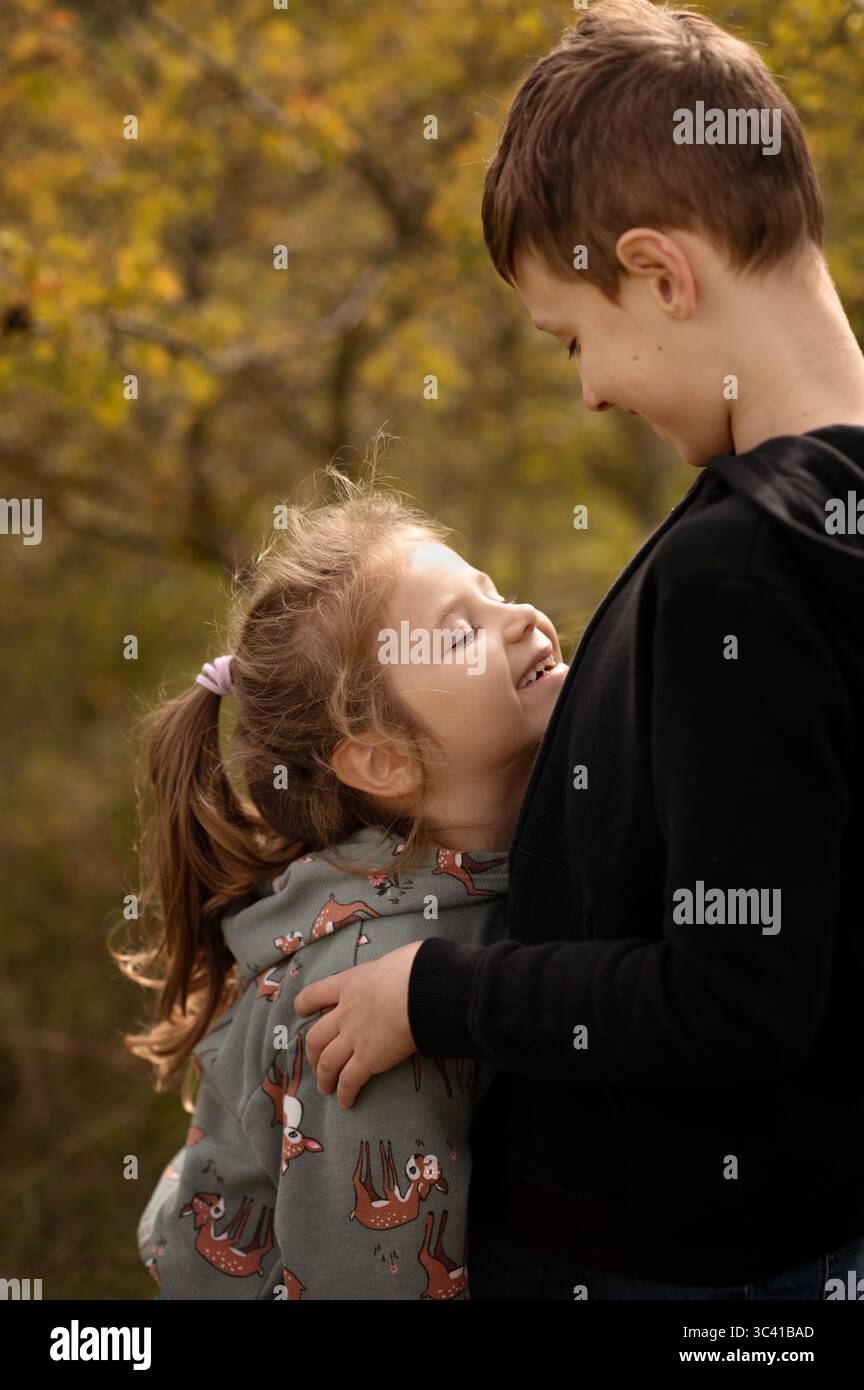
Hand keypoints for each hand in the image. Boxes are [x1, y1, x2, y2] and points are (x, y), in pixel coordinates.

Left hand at [293, 941, 423, 1107]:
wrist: (419, 990)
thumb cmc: (413, 969)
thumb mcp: (394, 961)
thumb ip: (390, 969)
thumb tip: (406, 969)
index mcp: (349, 984)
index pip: (316, 993)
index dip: (305, 1004)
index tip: (300, 1010)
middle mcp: (345, 1012)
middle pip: (316, 1036)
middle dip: (312, 1052)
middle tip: (315, 1062)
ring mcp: (353, 1037)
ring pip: (327, 1062)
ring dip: (324, 1077)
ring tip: (325, 1089)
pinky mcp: (367, 1059)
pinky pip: (349, 1081)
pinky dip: (345, 1093)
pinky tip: (345, 1102)